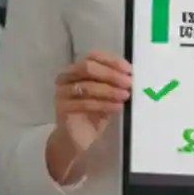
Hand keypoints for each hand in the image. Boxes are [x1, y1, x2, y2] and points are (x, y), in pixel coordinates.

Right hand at [47, 51, 130, 182]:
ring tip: (125, 96)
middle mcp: (66, 76)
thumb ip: (116, 83)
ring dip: (109, 90)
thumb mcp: (108, 94)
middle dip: (111, 74)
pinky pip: (84, 103)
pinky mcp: (62, 108)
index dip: (112, 61)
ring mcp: (62, 92)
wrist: (79, 138)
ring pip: (87, 86)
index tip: (129, 70)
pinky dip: (103, 104)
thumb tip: (132, 76)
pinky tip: (116, 107)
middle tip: (128, 83)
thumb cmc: (95, 113)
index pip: (94, 56)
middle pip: (88, 68)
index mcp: (78, 68)